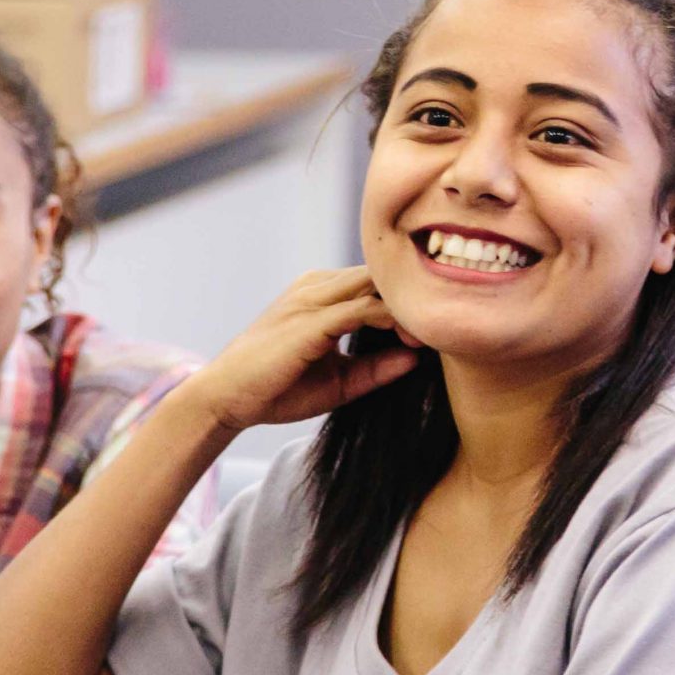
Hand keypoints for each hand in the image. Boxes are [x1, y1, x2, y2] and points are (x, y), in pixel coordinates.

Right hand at [177, 268, 423, 434]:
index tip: (438, 330)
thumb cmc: (278, 389)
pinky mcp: (309, 320)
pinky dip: (393, 319)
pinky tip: (414, 338)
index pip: (377, 283)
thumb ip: (376, 369)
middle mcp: (317, 286)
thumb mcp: (339, 381)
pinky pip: (362, 309)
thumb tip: (418, 359)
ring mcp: (311, 299)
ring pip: (376, 286)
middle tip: (446, 326)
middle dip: (415, 296)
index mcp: (322, 293)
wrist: (228, 398)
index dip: (410, 301)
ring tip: (435, 334)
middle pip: (381, 276)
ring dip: (410, 307)